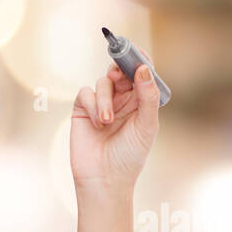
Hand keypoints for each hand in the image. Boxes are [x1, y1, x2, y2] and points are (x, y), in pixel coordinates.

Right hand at [69, 46, 160, 190]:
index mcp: (141, 102)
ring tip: (107, 121)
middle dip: (119, 68)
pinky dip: (92, 105)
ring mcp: (102, 103)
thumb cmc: (130, 156)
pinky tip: (98, 123)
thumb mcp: (146, 126)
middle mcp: (122, 100)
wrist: (104, 179)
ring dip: (105, 99)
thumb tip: (143, 68)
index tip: (137, 53)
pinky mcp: (83, 109)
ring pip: (103, 82)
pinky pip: (86, 93)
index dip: (140, 60)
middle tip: (118, 73)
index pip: (142, 74)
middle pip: (121, 71)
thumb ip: (148, 97)